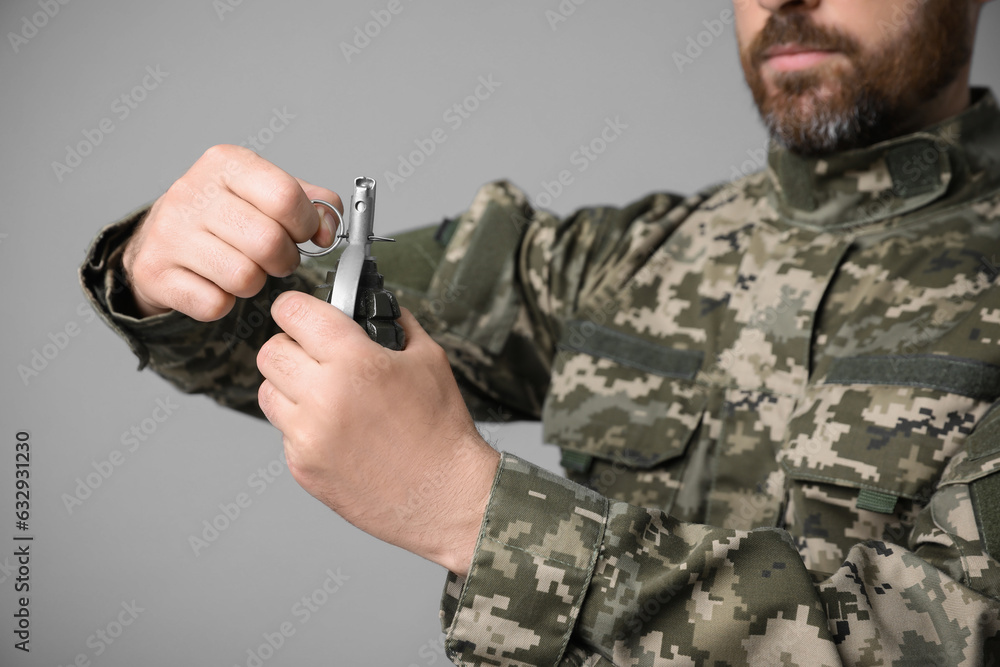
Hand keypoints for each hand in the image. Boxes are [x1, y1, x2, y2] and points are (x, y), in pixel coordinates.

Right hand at [122, 144, 342, 320]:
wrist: (160, 237)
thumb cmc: (226, 215)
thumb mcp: (268, 192)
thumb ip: (313, 203)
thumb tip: (328, 229)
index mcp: (226, 163)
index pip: (284, 196)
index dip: (305, 224)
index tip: (302, 233)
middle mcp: (192, 192)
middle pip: (268, 242)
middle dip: (285, 260)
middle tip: (276, 258)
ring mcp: (168, 232)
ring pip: (244, 277)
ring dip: (255, 282)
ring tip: (245, 268)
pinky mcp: (154, 271)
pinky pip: (214, 303)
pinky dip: (224, 302)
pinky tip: (216, 283)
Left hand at [256, 293, 499, 575]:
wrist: (447, 496)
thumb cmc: (442, 430)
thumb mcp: (429, 359)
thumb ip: (394, 324)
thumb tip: (367, 308)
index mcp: (354, 361)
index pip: (292, 312)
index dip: (296, 308)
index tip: (301, 313)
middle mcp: (323, 396)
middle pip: (270, 351)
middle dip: (290, 346)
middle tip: (314, 354)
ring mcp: (308, 436)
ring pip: (267, 391)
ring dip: (289, 386)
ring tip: (323, 394)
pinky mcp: (302, 467)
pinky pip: (284, 432)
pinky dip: (303, 425)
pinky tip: (337, 431)